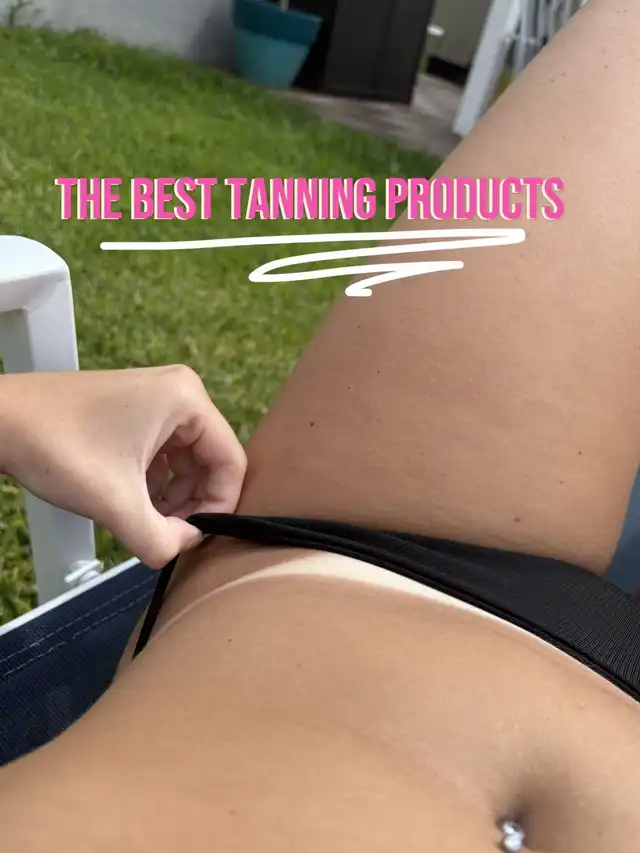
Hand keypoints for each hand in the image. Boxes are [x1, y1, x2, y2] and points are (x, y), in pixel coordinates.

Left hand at [0, 365, 246, 567]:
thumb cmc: (55, 447)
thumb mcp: (116, 504)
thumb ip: (161, 540)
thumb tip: (186, 548)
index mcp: (187, 400)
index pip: (231, 463)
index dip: (219, 507)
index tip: (194, 538)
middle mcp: (180, 393)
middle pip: (211, 462)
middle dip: (192, 504)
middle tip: (167, 535)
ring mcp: (157, 399)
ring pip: (187, 461)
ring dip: (172, 498)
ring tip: (146, 523)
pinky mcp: (136, 410)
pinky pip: (164, 454)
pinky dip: (155, 484)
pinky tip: (132, 504)